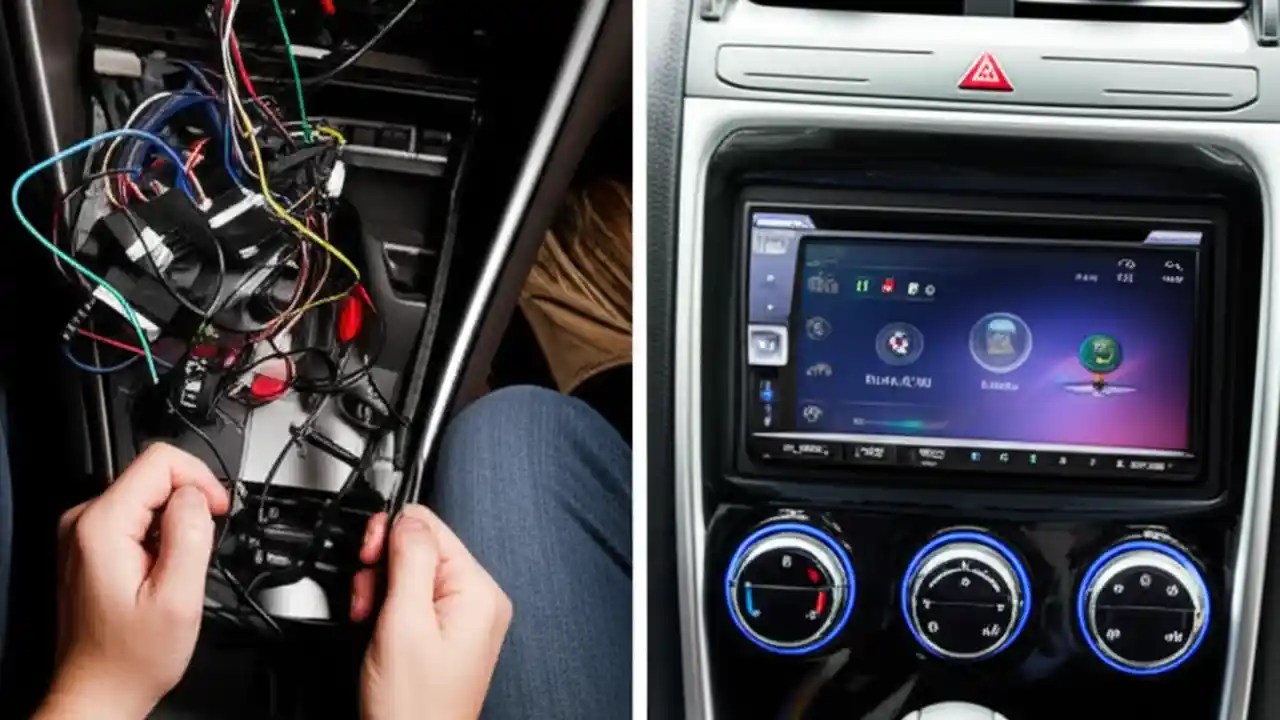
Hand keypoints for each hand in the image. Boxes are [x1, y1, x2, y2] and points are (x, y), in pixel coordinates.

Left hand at [37, 443, 229, 719]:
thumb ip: (190, 535)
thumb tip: (197, 496)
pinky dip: (159, 535)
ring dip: (175, 522)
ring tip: (179, 566)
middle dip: (189, 503)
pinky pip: (137, 517)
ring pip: (148, 495)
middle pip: (153, 475)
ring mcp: (83, 533)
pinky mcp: (91, 545)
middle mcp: (84, 522)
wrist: (100, 689)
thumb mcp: (179, 598)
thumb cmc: (131, 656)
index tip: (217, 511)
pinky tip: (162, 570)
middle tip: (202, 546)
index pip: (160, 461)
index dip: (200, 480)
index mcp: (101, 526)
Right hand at [351, 504, 512, 719]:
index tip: (367, 559)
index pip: (430, 526)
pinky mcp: (447, 633)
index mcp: (478, 590)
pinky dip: (389, 608)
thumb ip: (408, 560)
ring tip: (371, 620)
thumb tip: (407, 517)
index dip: (389, 536)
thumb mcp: (404, 621)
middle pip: (420, 547)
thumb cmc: (412, 705)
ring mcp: (465, 618)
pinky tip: (378, 628)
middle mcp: (479, 599)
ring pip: (411, 573)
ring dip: (381, 589)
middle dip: (383, 568)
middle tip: (368, 598)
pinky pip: (415, 599)